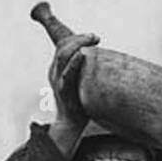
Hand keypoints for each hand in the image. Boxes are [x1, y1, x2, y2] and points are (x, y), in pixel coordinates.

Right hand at [48, 31, 98, 150]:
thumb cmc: (79, 102)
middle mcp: (56, 72)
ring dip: (78, 44)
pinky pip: (66, 75)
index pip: (62, 44)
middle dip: (79, 37)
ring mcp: (58, 81)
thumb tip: (105, 56)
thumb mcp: (81, 81)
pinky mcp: (63, 92)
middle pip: (63, 46)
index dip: (73, 34)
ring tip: (92, 39)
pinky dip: (74, 63)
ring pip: (63, 56)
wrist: (70, 126)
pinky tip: (82, 55)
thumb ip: (87, 68)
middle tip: (95, 37)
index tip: (93, 36)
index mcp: (58, 67)